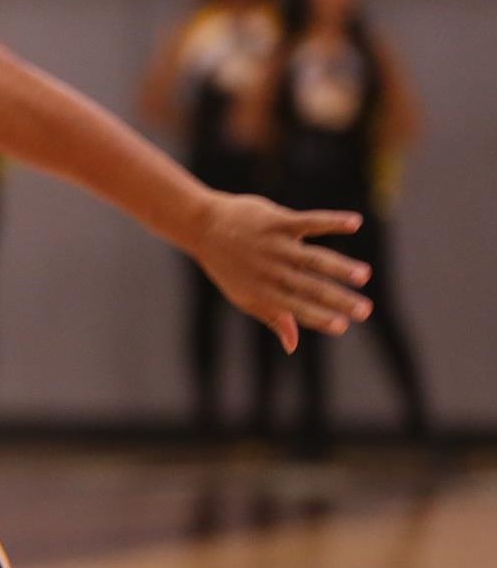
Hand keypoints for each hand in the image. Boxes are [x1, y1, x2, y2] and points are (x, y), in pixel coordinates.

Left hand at [184, 192, 371, 352]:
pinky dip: (332, 221)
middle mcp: (271, 270)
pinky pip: (309, 221)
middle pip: (310, 287)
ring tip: (364, 275)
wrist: (202, 226)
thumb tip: (293, 347)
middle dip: (338, 299)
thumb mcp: (244, 296)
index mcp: (264, 291)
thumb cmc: (227, 265)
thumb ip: (273, 318)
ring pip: (312, 258)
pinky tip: (355, 223)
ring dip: (340, 266)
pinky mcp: (276, 220)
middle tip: (365, 310)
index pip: (296, 308)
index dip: (319, 318)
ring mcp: (274, 244)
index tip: (343, 326)